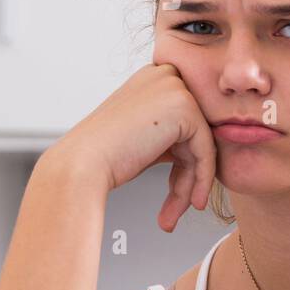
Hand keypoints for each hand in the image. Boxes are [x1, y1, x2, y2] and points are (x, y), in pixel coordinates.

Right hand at [46, 63, 217, 233]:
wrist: (81, 165)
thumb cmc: (106, 156)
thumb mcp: (147, 137)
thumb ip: (175, 134)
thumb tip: (207, 147)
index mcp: (154, 78)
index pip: (186, 121)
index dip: (185, 158)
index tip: (179, 191)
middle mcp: (165, 76)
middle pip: (196, 132)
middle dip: (189, 172)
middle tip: (181, 205)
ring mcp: (176, 89)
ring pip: (202, 144)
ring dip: (191, 182)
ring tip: (176, 212)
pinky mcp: (185, 108)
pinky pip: (207, 150)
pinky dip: (202, 179)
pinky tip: (193, 202)